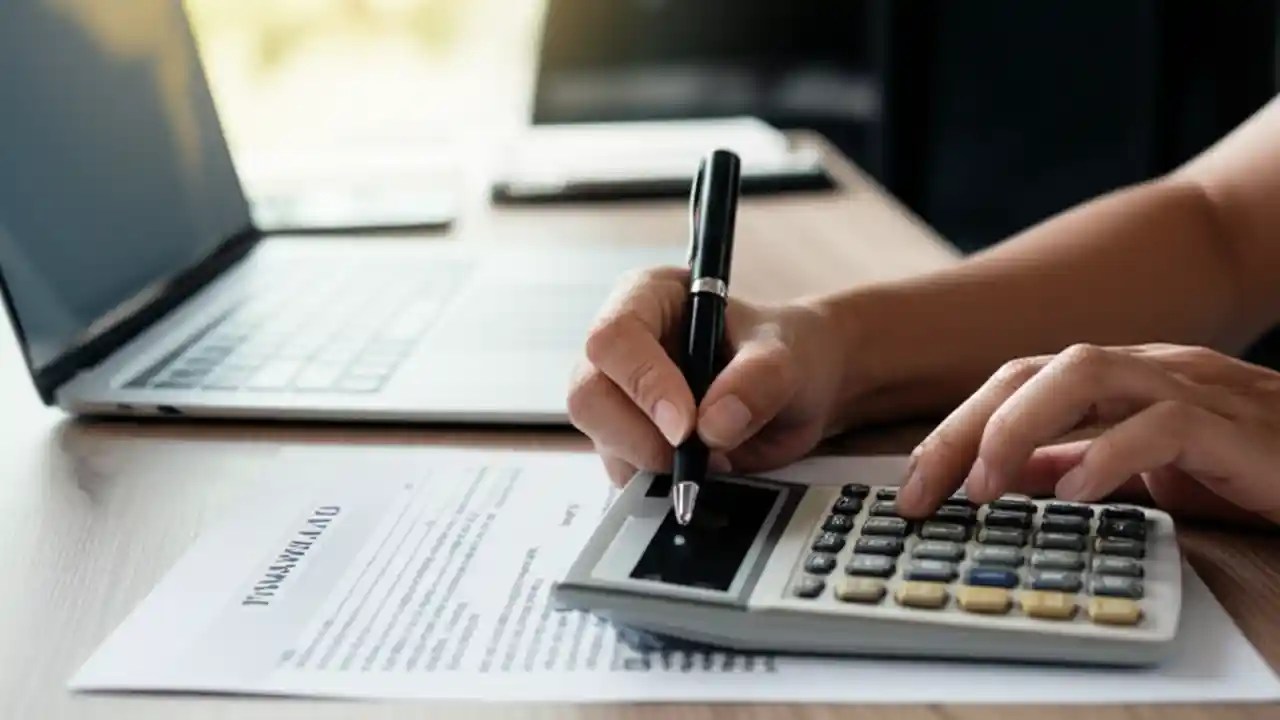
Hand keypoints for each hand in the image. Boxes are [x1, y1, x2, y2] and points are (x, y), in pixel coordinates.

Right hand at [568, 267, 843, 485]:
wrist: (798, 391)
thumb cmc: (788, 354)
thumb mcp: (787, 358)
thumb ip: (756, 382)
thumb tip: (713, 425)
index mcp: (649, 299)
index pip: (615, 338)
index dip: (643, 384)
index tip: (685, 426)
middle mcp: (622, 348)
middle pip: (589, 396)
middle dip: (640, 437)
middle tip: (698, 457)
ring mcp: (618, 398)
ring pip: (603, 441)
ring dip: (657, 464)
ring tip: (718, 457)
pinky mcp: (627, 442)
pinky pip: (624, 472)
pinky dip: (662, 483)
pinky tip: (704, 469)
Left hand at [897, 343, 1279, 524]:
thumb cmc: (1236, 464)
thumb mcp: (1132, 467)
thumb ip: (1069, 461)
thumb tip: (995, 477)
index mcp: (1111, 380)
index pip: (1011, 384)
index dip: (952, 428)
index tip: (912, 487)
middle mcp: (1140, 370)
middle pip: (1029, 370)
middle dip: (963, 427)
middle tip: (925, 491)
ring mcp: (1186, 388)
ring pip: (1083, 374)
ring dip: (1020, 429)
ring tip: (986, 486)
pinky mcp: (1230, 424)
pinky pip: (1161, 424)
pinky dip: (1110, 455)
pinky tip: (1077, 493)